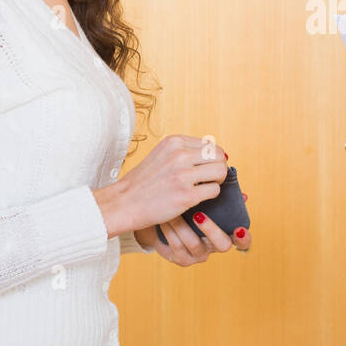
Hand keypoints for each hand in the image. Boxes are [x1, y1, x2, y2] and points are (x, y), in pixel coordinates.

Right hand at [94, 134, 226, 237]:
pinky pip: (214, 191)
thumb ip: (184, 151)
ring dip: (217, 181)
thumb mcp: (162, 155)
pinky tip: (197, 198)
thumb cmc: (143, 182)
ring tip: (205, 188)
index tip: (205, 170)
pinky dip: (210, 196)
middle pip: (220, 156)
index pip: (211, 145)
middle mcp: (180, 155)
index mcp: (174, 142)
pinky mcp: (186, 195)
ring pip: (221, 171)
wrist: (124, 203)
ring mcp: (183, 175)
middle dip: (219, 168)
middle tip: (210, 179)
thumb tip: (217, 154)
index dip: (212, 159)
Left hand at [141, 211, 251, 266]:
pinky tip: (165, 219)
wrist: (164, 223)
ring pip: (194, 243)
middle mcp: (214, 247)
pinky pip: (177, 246)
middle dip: (211, 229)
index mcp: (225, 234)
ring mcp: (199, 255)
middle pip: (223, 245)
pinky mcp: (182, 259)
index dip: (244, 238)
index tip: (239, 229)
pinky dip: (170, 230)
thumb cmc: (190, 211)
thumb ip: (223, 200)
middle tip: (198, 215)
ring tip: (174, 211)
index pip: (242, 242)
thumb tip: (243, 196)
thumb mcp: (206, 205)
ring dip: (183, 225)